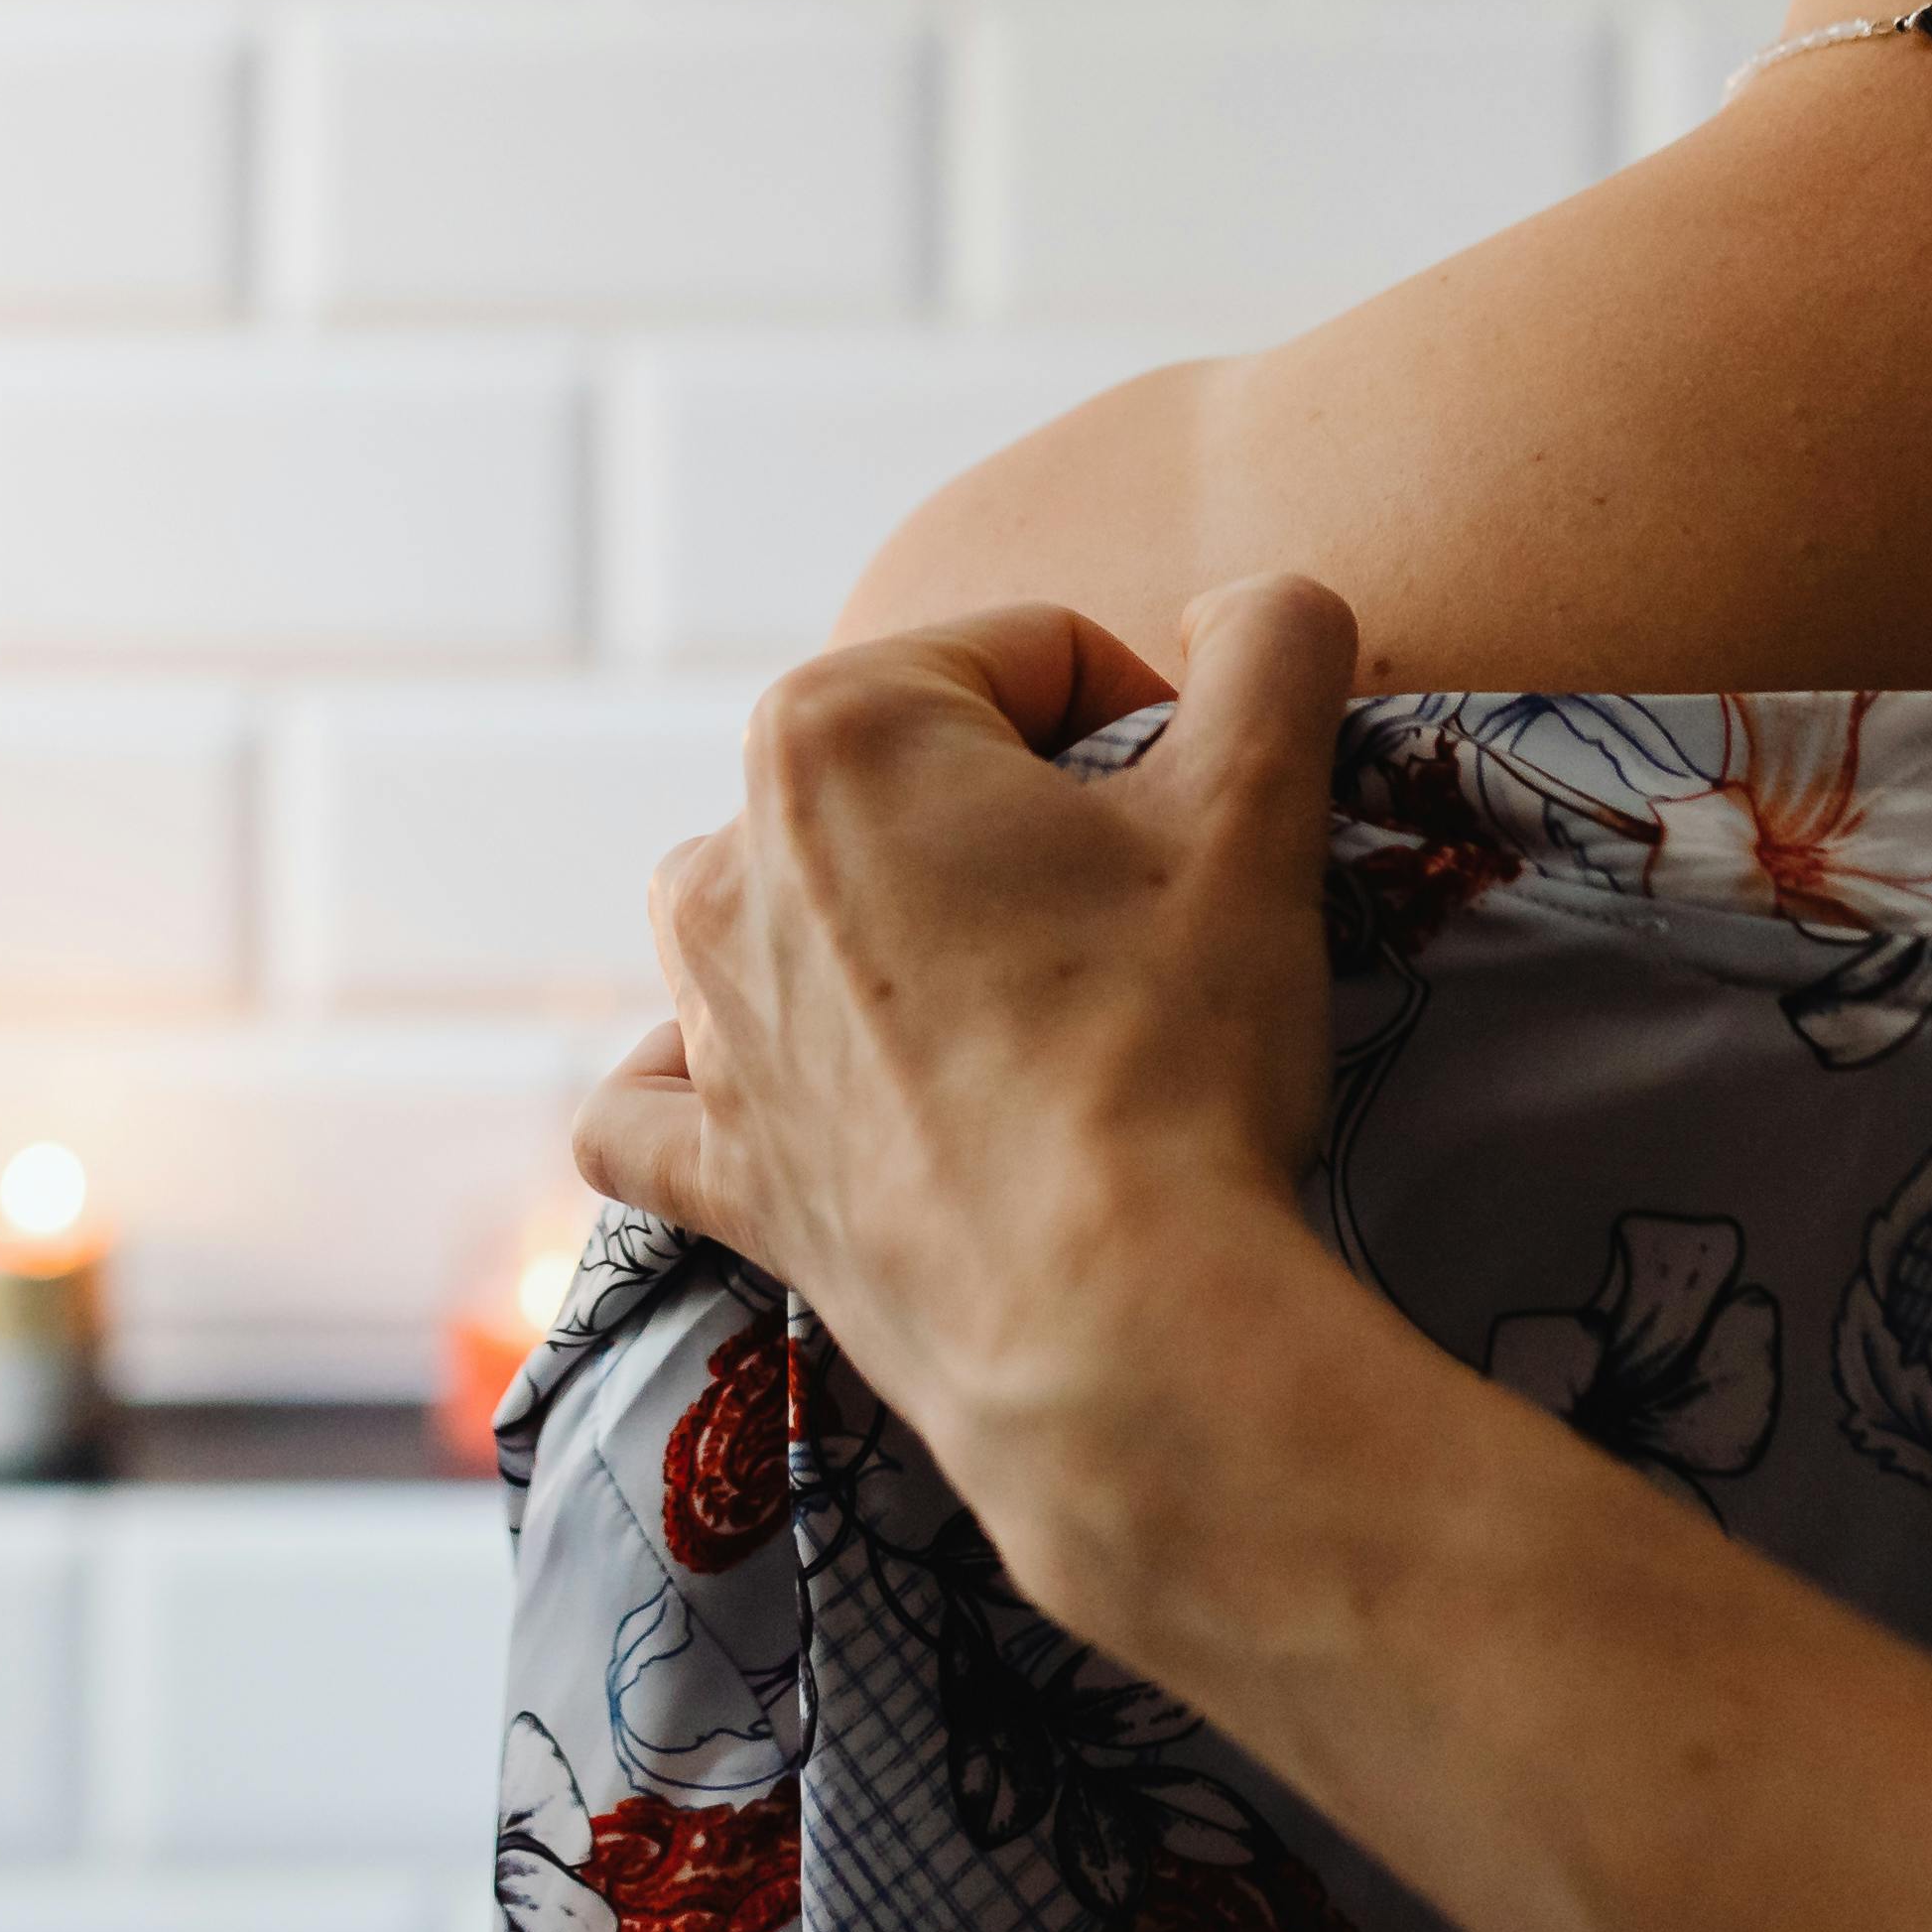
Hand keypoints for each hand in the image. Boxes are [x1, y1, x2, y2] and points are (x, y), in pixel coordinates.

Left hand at [576, 579, 1368, 1617]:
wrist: (1108, 1322)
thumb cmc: (1172, 1047)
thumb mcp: (1261, 802)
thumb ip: (1273, 642)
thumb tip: (1240, 609)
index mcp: (834, 729)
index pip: (1041, 656)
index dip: (1157, 725)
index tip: (1208, 833)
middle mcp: (726, 855)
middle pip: (922, 771)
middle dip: (1031, 823)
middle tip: (1138, 932)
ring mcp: (705, 1018)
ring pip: (781, 895)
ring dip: (879, 916)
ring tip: (1015, 1001)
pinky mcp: (716, 1159)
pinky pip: (658, 1095)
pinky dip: (709, 1080)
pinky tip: (780, 1089)